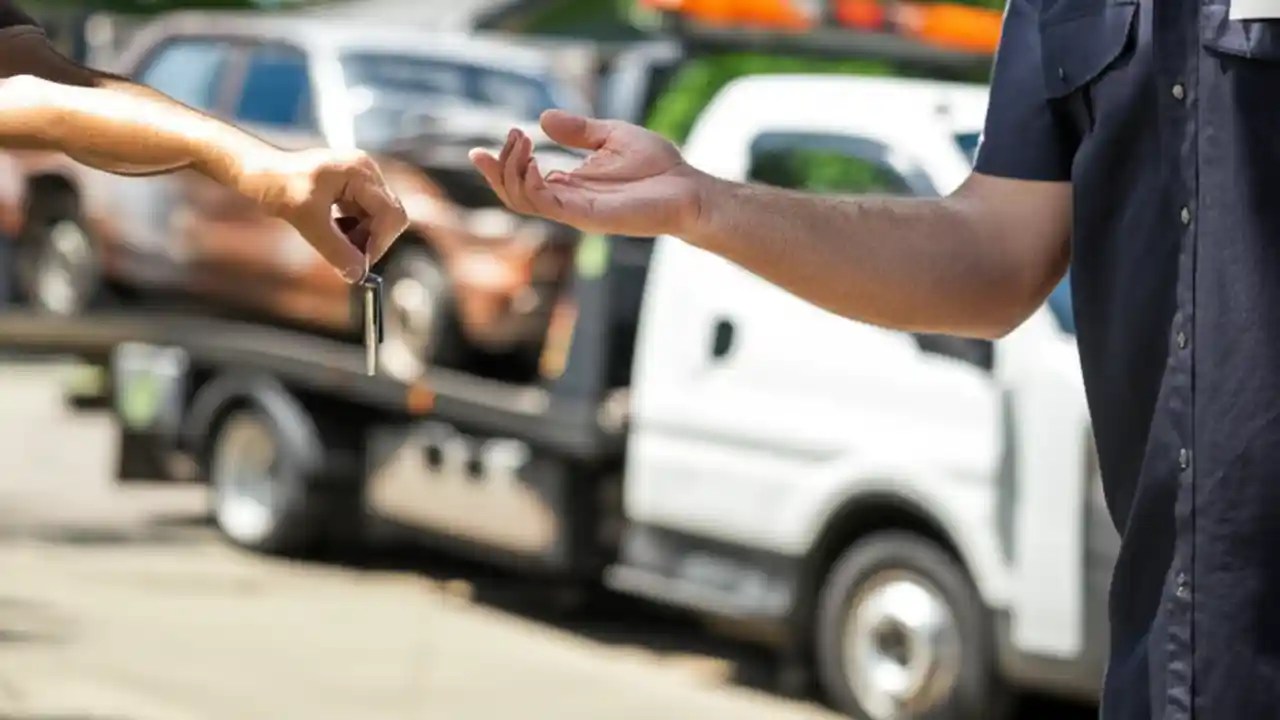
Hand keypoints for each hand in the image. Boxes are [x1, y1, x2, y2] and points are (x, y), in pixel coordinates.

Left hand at [238, 148, 408, 281]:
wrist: (257, 172)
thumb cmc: (276, 185)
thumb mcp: (307, 221)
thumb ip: (335, 249)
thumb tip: (358, 274)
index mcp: (360, 172)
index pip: (391, 215)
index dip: (379, 243)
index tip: (359, 263)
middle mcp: (367, 171)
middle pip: (389, 218)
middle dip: (370, 240)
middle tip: (345, 256)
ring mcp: (362, 177)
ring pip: (377, 220)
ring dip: (359, 237)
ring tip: (331, 238)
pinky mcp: (354, 186)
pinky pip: (364, 216)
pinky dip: (351, 229)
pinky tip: (330, 229)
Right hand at [469, 110, 704, 238]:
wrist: (687, 188)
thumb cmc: (657, 166)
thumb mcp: (611, 135)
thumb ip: (578, 131)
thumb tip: (543, 117)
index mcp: (570, 185)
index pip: (523, 181)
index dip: (501, 164)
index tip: (491, 140)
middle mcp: (568, 201)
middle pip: (515, 194)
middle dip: (500, 167)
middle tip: (509, 137)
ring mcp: (576, 211)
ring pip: (524, 201)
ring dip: (513, 171)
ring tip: (521, 143)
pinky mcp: (588, 216)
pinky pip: (547, 206)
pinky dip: (532, 184)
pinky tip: (533, 162)